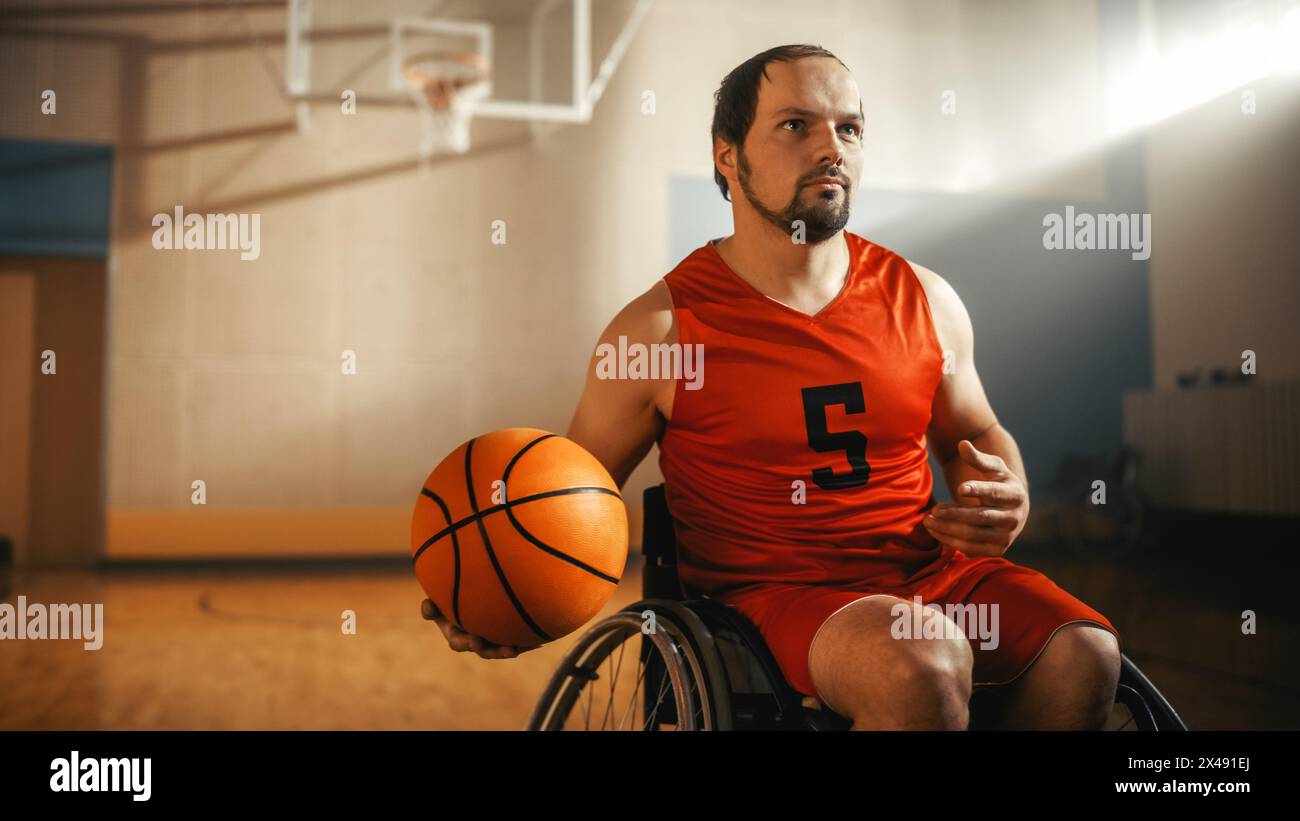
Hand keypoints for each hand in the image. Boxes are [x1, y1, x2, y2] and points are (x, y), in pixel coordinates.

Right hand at [420, 598, 537, 659]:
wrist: (471, 596)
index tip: (476, 640)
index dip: (468, 643)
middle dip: (497, 652)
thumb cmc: (449, 599)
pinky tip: (540, 641)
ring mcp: (491, 639)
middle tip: (509, 650)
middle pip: (486, 650)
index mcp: (458, 635)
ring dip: (513, 649)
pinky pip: (516, 640)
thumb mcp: (437, 603)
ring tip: (525, 648)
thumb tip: (426, 606)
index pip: (460, 642)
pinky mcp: (506, 636)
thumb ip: (431, 606)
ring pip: (503, 647)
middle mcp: (476, 640)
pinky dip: (527, 642)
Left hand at [922, 439, 1028, 555]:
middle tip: (933, 510)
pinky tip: (934, 531)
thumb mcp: (993, 467)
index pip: (996, 493)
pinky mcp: (996, 550)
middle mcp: (1014, 518)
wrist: (1013, 509)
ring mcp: (1006, 537)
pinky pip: (971, 549)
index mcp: (1015, 495)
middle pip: (981, 517)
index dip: (978, 490)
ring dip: (948, 529)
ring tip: (927, 520)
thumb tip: (962, 444)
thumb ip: (977, 458)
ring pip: (974, 536)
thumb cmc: (999, 483)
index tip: (959, 488)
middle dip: (955, 514)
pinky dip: (951, 541)